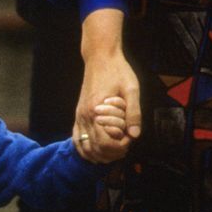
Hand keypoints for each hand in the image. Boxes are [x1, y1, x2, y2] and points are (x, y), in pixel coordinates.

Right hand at [74, 9, 141, 162]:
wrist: (100, 57)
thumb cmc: (118, 71)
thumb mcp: (132, 89)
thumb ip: (134, 113)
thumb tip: (135, 135)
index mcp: (97, 111)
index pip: (106, 143)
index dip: (120, 146)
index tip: (130, 137)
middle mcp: (85, 117)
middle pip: (96, 149)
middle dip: (113, 152)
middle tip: (125, 144)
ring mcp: (79, 116)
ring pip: (85, 148)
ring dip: (100, 154)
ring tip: (114, 149)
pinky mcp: (78, 115)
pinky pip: (77, 139)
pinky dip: (86, 150)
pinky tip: (97, 151)